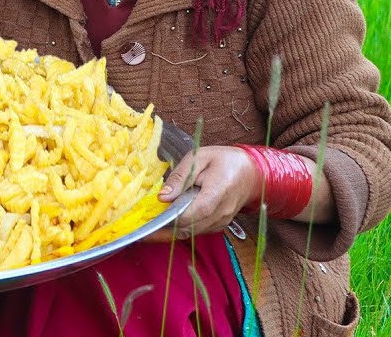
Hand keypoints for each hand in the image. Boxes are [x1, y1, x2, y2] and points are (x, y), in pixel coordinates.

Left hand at [146, 145, 262, 241]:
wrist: (250, 172)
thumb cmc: (222, 160)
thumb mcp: (199, 157)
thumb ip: (180, 177)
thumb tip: (163, 197)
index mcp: (220, 190)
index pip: (197, 211)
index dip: (174, 216)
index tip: (150, 218)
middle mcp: (223, 211)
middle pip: (191, 226)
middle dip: (165, 228)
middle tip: (140, 226)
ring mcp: (222, 221)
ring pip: (192, 233)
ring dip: (170, 231)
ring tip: (147, 226)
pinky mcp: (219, 225)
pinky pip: (197, 231)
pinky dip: (180, 229)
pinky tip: (164, 224)